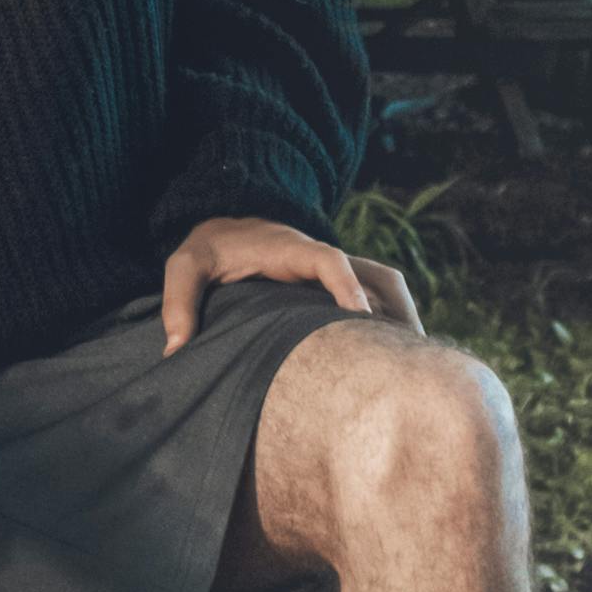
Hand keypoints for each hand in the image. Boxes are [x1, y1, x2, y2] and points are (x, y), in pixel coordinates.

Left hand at [159, 211, 419, 353]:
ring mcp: (335, 270)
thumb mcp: (184, 266)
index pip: (329, 260)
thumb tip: (175, 349)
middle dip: (395, 310)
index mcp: (291, 250)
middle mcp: (321, 258)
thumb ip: (178, 302)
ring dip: (403, 317)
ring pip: (386, 286)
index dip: (348, 285)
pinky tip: (395, 358)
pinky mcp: (337, 284)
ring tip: (415, 363)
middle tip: (408, 354)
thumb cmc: (207, 250)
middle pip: (377, 274)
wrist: (223, 228)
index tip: (361, 318)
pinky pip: (378, 297)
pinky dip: (393, 320)